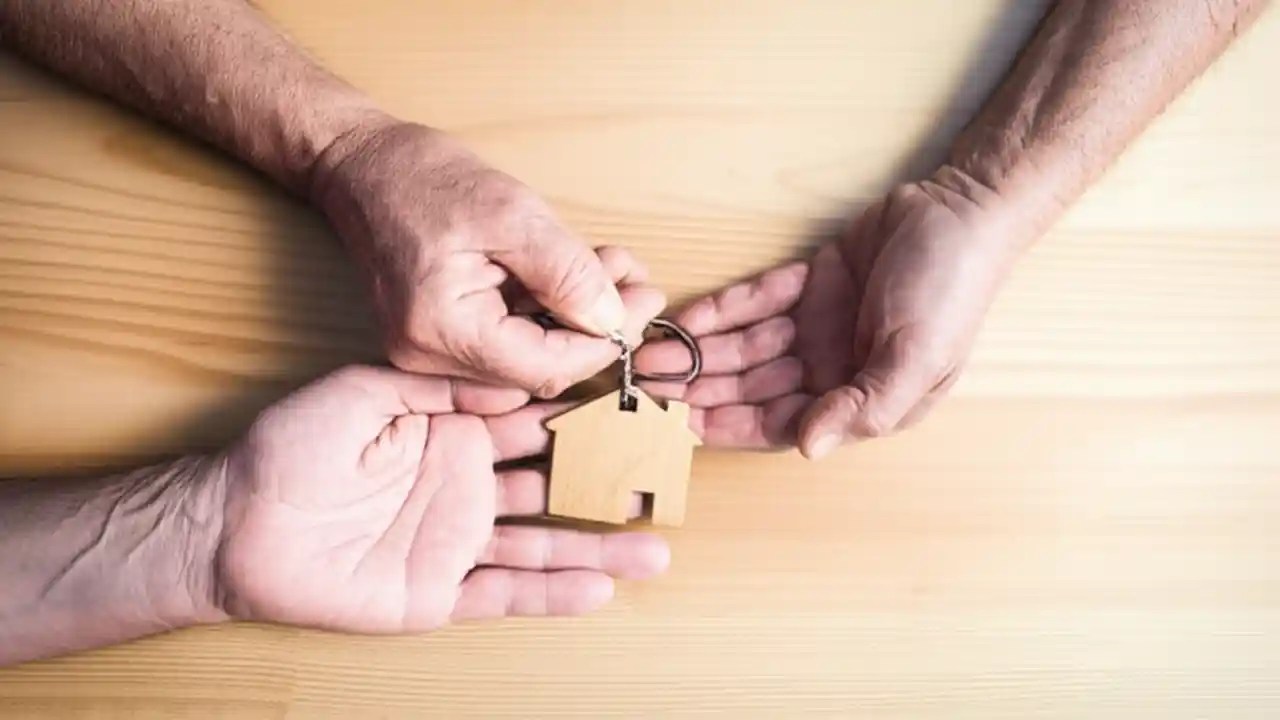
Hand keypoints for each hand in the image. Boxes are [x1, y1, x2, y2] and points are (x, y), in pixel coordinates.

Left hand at [216, 365, 668, 631]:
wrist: (234, 523)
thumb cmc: (291, 448)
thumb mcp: (366, 391)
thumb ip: (440, 387)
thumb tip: (512, 381)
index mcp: (453, 433)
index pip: (535, 422)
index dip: (587, 414)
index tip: (637, 404)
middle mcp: (466, 486)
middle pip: (554, 485)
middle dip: (610, 482)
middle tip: (668, 476)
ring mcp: (456, 541)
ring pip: (543, 545)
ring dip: (598, 548)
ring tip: (655, 549)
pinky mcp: (438, 592)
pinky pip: (504, 594)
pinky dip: (552, 594)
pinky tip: (598, 589)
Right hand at [311, 120, 663, 396]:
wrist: (361, 166)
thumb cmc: (423, 178)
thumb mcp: (512, 213)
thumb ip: (566, 272)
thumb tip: (614, 318)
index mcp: (441, 328)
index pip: (546, 365)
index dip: (607, 340)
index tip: (647, 303)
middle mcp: (426, 355)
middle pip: (539, 369)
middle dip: (596, 328)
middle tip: (636, 282)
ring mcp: (427, 351)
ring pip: (527, 357)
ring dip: (576, 317)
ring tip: (610, 267)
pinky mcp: (436, 338)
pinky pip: (506, 341)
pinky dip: (546, 313)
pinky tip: (573, 275)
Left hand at [636, 168, 1021, 456]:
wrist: (964, 210)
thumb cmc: (952, 291)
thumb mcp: (916, 355)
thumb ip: (864, 404)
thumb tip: (809, 448)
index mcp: (860, 398)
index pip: (780, 424)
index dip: (727, 427)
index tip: (676, 427)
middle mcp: (832, 368)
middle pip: (751, 388)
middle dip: (699, 390)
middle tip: (644, 389)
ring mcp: (817, 326)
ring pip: (745, 348)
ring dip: (699, 353)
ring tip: (648, 355)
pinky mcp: (808, 285)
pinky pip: (755, 303)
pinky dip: (721, 311)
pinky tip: (684, 320)